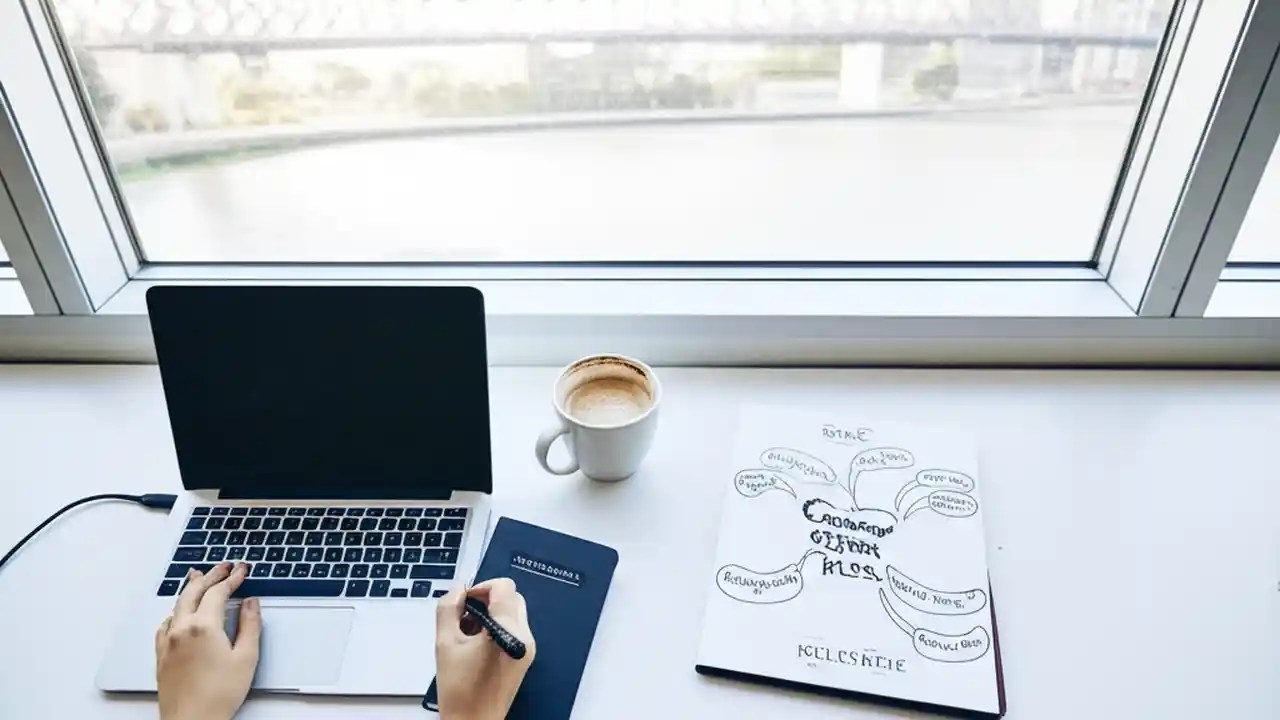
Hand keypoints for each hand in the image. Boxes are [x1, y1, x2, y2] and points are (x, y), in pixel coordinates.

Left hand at [155, 562, 260, 719]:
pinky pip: (166, 622)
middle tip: (224, 566)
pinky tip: (178, 612)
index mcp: (203, 627)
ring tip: (198, 576)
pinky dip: (176, 610)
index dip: (233, 577)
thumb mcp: (246, 658)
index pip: (219, 592)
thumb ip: (250, 625)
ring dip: (191, 588)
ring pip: (177, 604)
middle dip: (211, 575)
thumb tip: (251, 604)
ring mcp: (168, 641)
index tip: (242, 570)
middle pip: (195, 591)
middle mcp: (182, 629)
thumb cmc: (218, 695)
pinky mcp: (161, 654)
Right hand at [435, 579, 535, 719]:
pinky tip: (476, 643)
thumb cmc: (459, 690)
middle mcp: (524, 637)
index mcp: (509, 632)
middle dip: (487, 599)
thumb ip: (448, 609)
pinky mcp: (524, 656)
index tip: (465, 600)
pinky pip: (514, 628)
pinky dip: (497, 626)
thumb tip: (457, 590)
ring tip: (467, 632)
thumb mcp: (444, 643)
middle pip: (512, 597)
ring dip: (492, 612)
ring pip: (514, 611)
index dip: (481, 587)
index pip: (504, 587)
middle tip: (465, 613)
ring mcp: (527, 648)